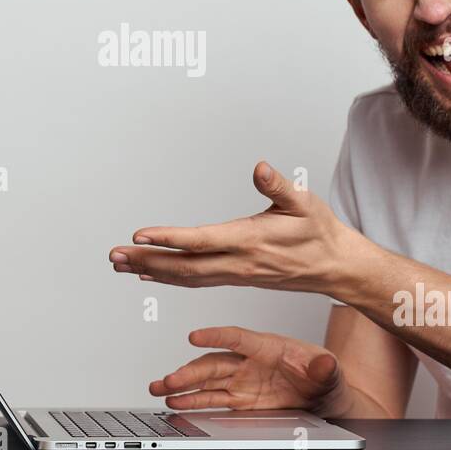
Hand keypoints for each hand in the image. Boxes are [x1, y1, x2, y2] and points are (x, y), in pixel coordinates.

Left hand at [109, 160, 356, 293]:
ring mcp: (236, 275)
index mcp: (250, 241)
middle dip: (146, 260)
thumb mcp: (304, 203)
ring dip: (152, 270)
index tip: (140, 235)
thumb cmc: (320, 232)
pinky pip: (196, 281)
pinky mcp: (236, 278)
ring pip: (187, 277)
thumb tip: (260, 168)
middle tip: (114, 256)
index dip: (169, 239)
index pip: (201, 241)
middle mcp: (239, 263)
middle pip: (184, 266)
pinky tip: (150, 273)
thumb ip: (278, 187)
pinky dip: (170, 277)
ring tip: (121, 264)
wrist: (336, 267)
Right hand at [151, 326, 352, 417]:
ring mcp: (243, 381)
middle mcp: (250, 362)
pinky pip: (212, 399)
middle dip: (190, 371)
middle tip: (170, 380)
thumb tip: (324, 363)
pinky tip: (175, 403)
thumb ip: (324, 368)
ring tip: (160, 388)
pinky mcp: (241, 400)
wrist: (326, 398)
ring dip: (183, 385)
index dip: (217, 336)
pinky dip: (193, 401)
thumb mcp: (330, 371)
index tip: (195, 336)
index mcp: (269, 347)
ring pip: (207, 380)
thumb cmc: (326, 376)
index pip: (238, 338)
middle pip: (214, 363)